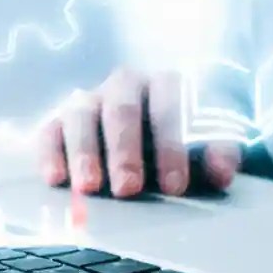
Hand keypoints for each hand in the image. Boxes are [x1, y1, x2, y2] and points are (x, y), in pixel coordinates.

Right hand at [37, 68, 241, 197]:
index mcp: (166, 84)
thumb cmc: (183, 140)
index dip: (172, 148)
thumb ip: (217, 154)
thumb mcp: (208, 143)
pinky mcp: (60, 118)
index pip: (169, 109)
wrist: (151, 128)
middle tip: (129, 188)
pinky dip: (51, 153)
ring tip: (89, 187)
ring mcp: (90, 99)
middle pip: (122, 110)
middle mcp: (125, 85)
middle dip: (125, 150)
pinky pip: (50, 130)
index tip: (175, 187)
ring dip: (85, 152)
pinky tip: (55, 179)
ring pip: (82, 115)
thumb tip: (221, 173)